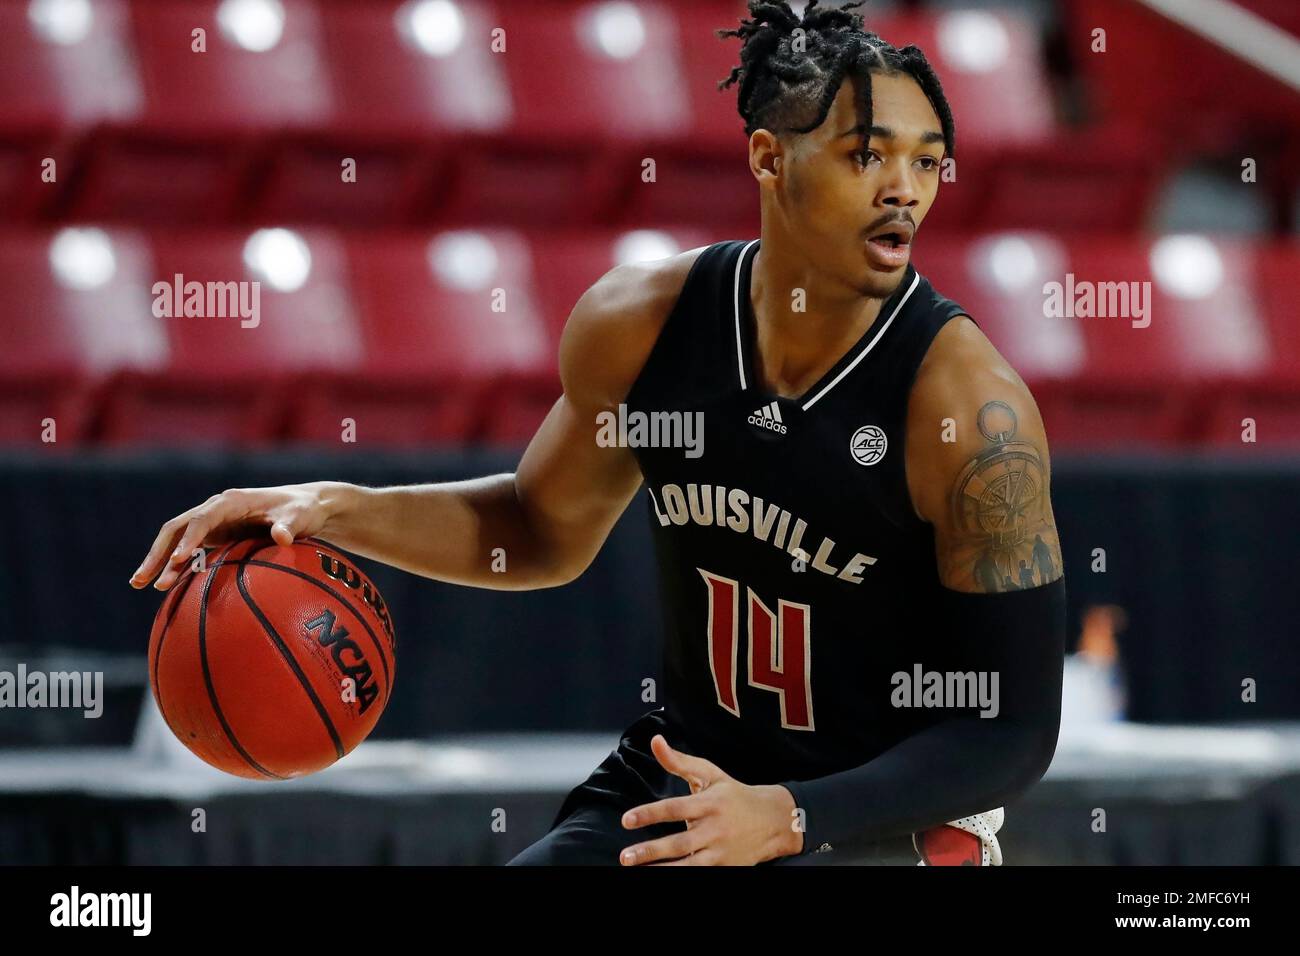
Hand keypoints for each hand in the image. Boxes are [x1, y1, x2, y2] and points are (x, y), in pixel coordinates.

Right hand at [129, 482, 346, 590]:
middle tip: (143, 579)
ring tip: (142, 585)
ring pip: (177, 540)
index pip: (202, 519)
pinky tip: (167, 587)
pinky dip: (177, 566)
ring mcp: (214, 522)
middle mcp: (216, 509)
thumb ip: (289, 526)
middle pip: (177, 528)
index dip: (189, 539)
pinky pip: (191, 551)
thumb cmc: (303, 510)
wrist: (306, 506)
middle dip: (158, 552)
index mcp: (232, 501)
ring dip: (160, 561)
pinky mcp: (217, 535)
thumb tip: (281, 537)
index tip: (177, 560)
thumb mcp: (300, 517)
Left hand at [619, 734, 802, 864]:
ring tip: (636, 872)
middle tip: (625, 857)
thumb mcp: (710, 774)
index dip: (650, 814)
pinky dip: (681, 875)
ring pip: (688, 865)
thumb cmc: (735, 795)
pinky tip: (661, 876)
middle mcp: (714, 829)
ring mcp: (720, 851)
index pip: (675, 808)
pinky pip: (699, 873)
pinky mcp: (724, 867)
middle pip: (679, 843)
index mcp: (709, 803)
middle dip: (651, 851)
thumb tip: (655, 740)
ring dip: (661, 870)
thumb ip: (679, 761)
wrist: (774, 821)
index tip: (627, 820)